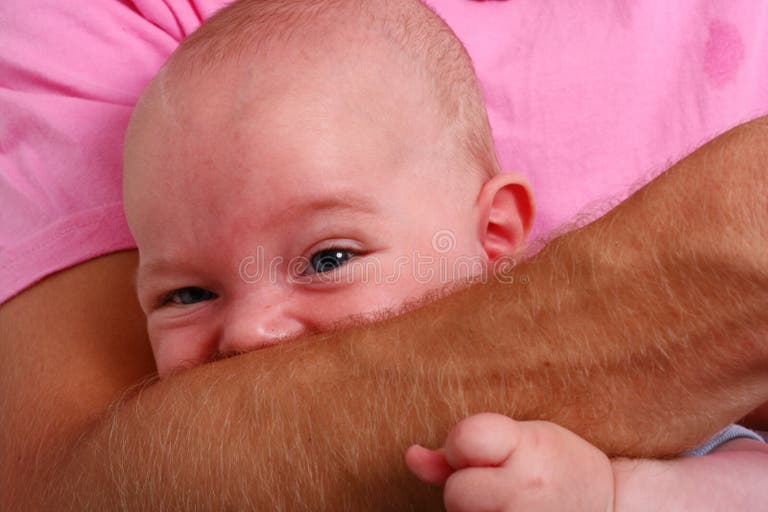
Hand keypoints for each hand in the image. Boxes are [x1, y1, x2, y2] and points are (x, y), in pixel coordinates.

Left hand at [406, 413, 614, 511]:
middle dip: (467, 488)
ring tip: (507, 504)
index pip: (464, 441)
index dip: (462, 446)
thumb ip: (462, 446)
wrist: (612, 506)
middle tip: (498, 485)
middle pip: (456, 493)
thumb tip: (411, 457)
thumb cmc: (556, 465)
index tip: (481, 452)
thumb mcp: (520, 438)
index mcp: (527, 447)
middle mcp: (526, 490)